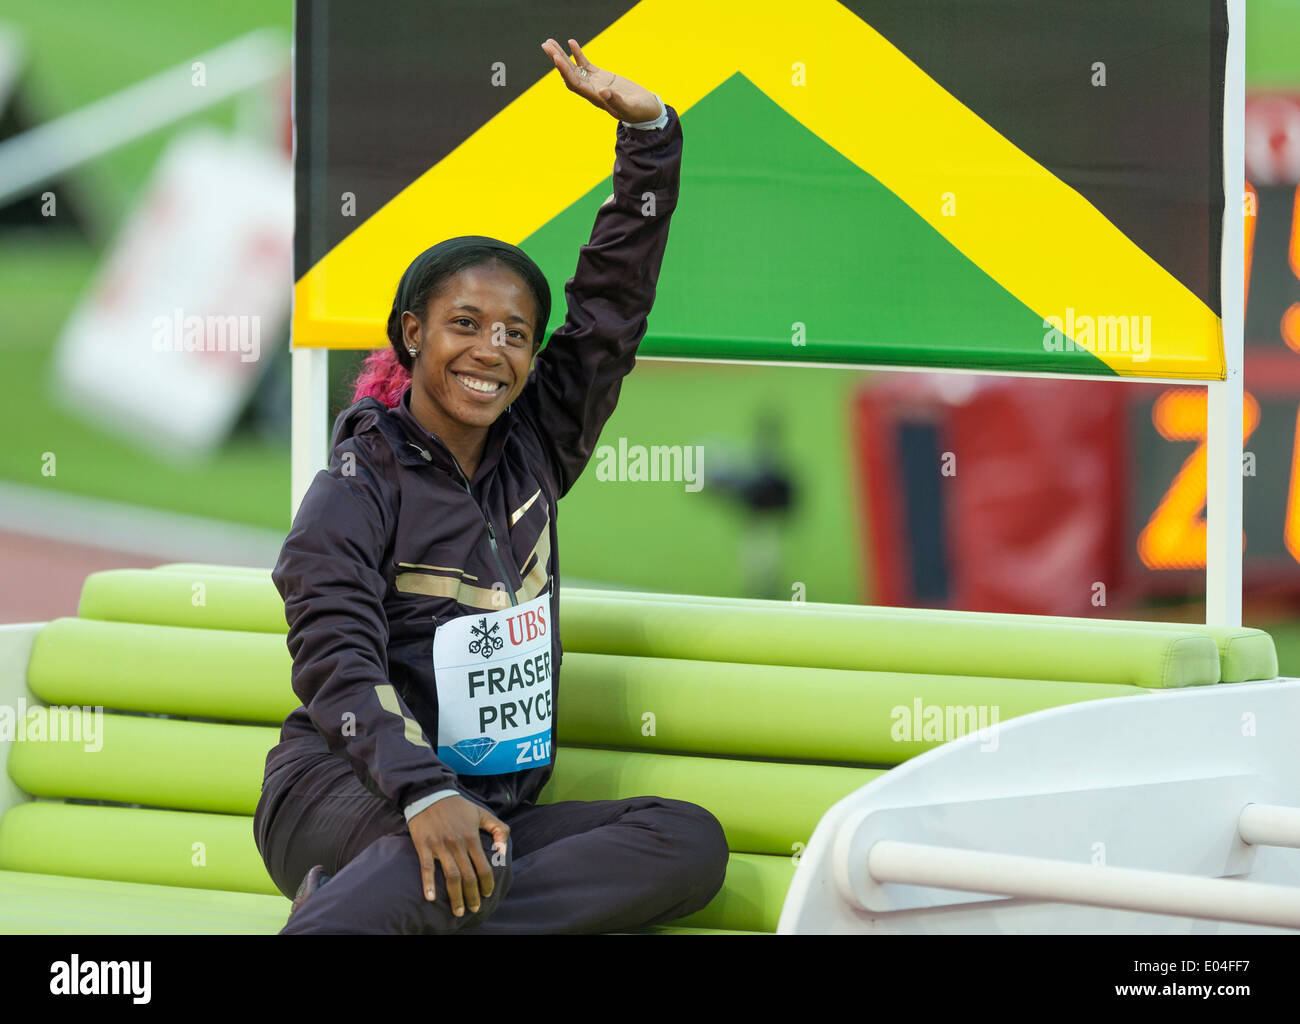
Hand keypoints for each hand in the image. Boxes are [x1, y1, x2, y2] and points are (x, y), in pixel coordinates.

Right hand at [409, 795, 509, 916]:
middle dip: (472, 896)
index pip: (484, 867)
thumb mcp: (481, 813)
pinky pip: (426, 868)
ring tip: (458, 911)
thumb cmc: (457, 806)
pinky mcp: (424, 846)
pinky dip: (428, 884)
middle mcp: (457, 844)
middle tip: (474, 908)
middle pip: (468, 876)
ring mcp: (440, 846)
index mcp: (472, 837)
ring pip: (451, 876)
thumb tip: (503, 850)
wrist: (429, 794)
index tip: (487, 894)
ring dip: (455, 896)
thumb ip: (498, 829)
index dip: (487, 883)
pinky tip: (431, 898)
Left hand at [541, 37, 661, 123]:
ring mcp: (595, 83)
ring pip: (574, 68)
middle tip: (546, 44)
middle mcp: (590, 90)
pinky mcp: (601, 77)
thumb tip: (603, 92)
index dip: (565, 70)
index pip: (575, 83)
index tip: (556, 57)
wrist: (646, 111)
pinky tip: (571, 43)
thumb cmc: (639, 112)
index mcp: (595, 98)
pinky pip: (585, 64)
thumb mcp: (629, 107)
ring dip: (562, 55)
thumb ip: (616, 100)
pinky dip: (578, 54)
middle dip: (557, 59)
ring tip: (550, 42)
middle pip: (569, 74)